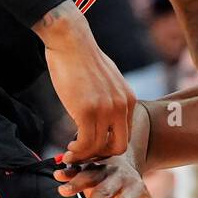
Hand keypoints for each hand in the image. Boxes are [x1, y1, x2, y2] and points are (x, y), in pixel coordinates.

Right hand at [39, 2, 135, 162]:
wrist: (71, 42)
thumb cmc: (83, 59)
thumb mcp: (106, 80)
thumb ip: (108, 99)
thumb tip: (99, 114)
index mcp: (129, 99)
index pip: (126, 134)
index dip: (108, 145)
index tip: (93, 146)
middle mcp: (122, 106)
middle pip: (119, 146)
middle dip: (100, 155)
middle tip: (84, 153)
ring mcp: (106, 109)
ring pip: (99, 148)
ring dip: (84, 156)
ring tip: (71, 153)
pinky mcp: (87, 110)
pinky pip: (85, 142)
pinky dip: (77, 151)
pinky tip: (68, 148)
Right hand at [54, 157, 165, 197]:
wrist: (130, 173)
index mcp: (136, 188)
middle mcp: (119, 176)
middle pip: (105, 192)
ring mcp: (104, 168)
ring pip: (90, 175)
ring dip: (77, 183)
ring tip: (63, 192)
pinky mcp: (90, 165)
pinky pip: (79, 166)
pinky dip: (69, 170)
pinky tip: (58, 175)